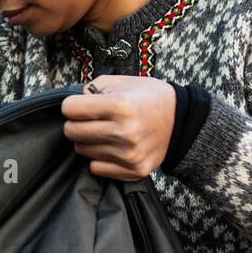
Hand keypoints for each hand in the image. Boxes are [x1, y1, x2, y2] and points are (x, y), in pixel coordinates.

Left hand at [61, 75, 176, 179]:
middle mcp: (124, 132)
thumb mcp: (123, 82)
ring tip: (106, 132)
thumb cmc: (149, 98)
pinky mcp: (133, 170)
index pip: (69, 109)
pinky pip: (96, 168)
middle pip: (72, 132)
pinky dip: (99, 158)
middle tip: (90, 120)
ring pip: (82, 150)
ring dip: (89, 141)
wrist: (181, 122)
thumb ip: (92, 88)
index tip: (80, 105)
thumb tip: (72, 103)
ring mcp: (129, 154)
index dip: (72, 105)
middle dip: (76, 123)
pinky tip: (112, 147)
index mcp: (120, 105)